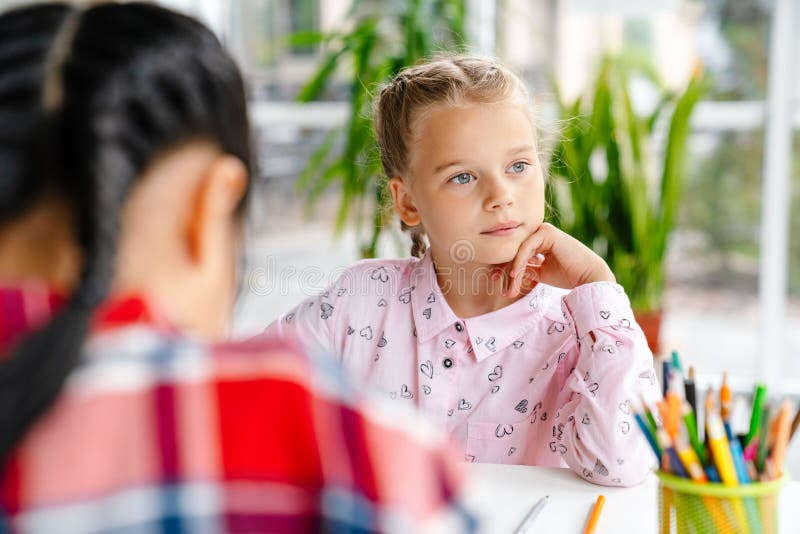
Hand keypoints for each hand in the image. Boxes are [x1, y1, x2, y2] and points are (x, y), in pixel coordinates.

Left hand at [496, 223, 615, 296]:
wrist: (588, 277)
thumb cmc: (568, 276)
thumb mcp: (540, 273)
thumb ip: (526, 269)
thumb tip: (507, 273)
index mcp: (539, 242)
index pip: (516, 253)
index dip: (505, 268)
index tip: (497, 283)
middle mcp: (540, 234)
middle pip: (515, 251)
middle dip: (504, 270)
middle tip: (497, 285)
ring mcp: (543, 231)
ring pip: (519, 251)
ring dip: (512, 271)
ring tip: (509, 288)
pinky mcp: (547, 232)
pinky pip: (526, 248)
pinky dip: (519, 261)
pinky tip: (514, 274)